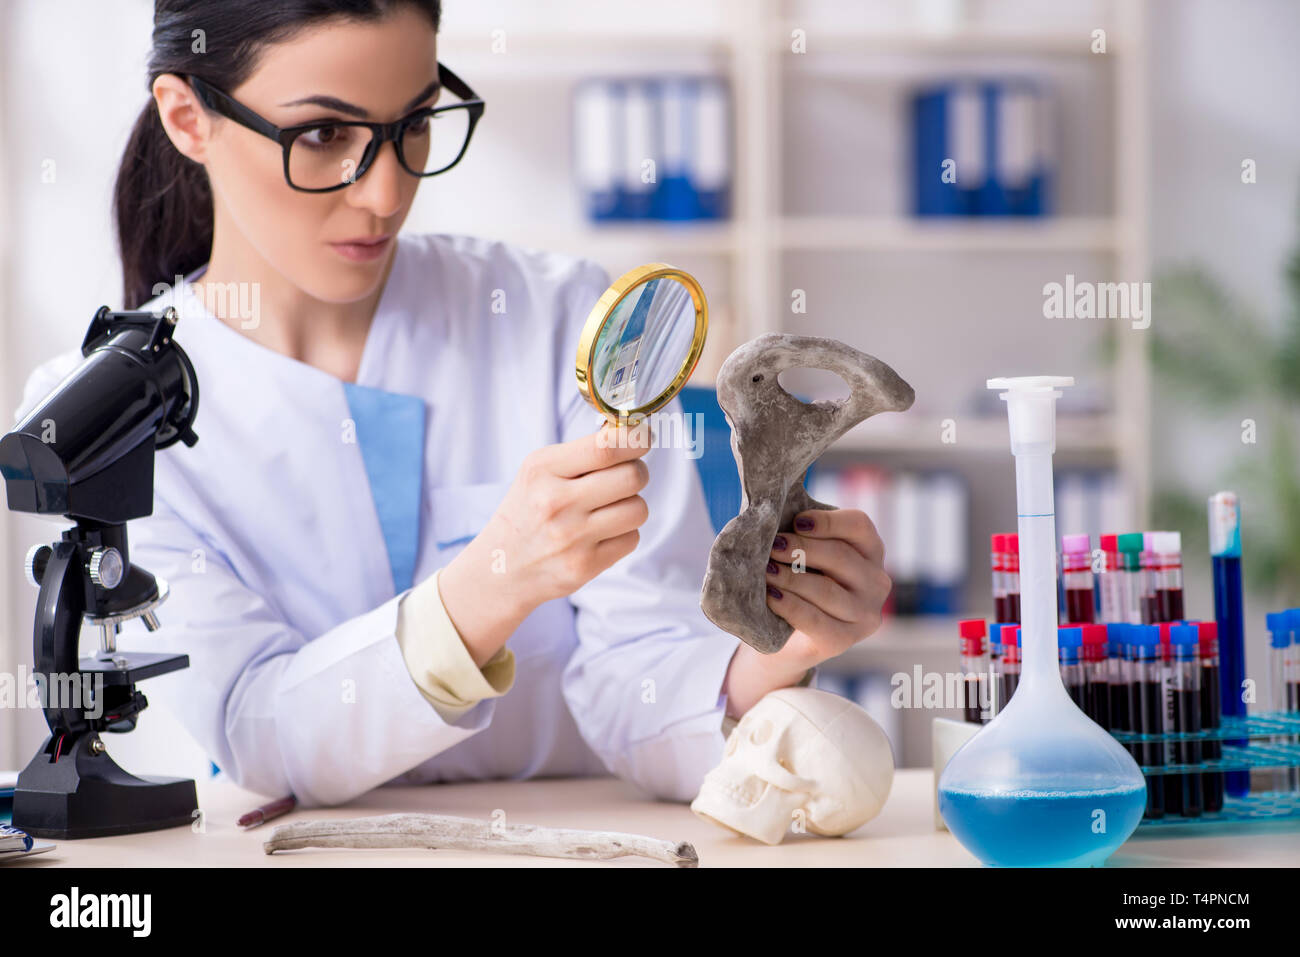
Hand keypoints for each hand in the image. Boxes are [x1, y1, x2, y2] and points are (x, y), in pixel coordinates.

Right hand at [438, 420, 652, 665]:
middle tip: (625, 476)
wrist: (500, 569)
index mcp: (543, 469)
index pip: (606, 448)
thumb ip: (582, 453)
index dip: (636, 439)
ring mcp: (571, 537)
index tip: (643, 437)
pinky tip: (601, 534)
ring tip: (609, 508)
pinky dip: (623, 534)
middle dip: (637, 472)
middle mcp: (556, 502)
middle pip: (632, 476)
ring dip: (632, 506)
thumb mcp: (538, 472)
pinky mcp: (584, 566)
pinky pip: (632, 539)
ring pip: (638, 509)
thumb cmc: (528, 511)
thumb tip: (633, 433)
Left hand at [723, 507, 890, 717]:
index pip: (859, 526)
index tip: (796, 521)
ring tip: (766, 571)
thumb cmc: (799, 582)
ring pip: (826, 590)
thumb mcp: (807, 554)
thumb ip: (802, 533)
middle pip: (840, 556)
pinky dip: (790, 605)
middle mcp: (877, 582)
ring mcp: (864, 614)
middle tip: (772, 546)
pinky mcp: (844, 640)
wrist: (787, 637)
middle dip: (801, 549)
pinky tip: (771, 596)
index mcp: (871, 551)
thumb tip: (776, 512)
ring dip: (791, 578)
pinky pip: (814, 619)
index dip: (828, 521)